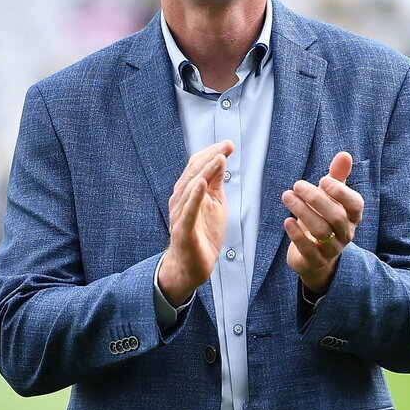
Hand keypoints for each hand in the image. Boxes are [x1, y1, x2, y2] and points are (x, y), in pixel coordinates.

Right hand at [158, 140, 233, 306]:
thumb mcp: (216, 203)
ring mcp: (180, 214)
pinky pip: (188, 210)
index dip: (212, 153)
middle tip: (227, 146)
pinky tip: (202, 183)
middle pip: (194, 172)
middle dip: (211, 157)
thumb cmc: (204, 234)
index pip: (197, 166)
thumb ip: (216, 183)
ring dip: (205, 171)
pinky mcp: (183, 229)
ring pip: (191, 187)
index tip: (229, 144)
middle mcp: (181, 199)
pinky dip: (195, 196)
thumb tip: (221, 159)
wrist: (193, 265)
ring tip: (218, 158)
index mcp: (189, 192)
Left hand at [282, 151, 363, 294]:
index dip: (340, 192)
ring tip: (287, 196)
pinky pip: (308, 249)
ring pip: (321, 231)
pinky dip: (297, 234)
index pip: (355, 204)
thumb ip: (337, 177)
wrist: (316, 257)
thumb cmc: (324, 219)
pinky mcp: (315, 261)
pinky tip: (287, 221)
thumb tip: (345, 154)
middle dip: (316, 199)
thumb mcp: (331, 198)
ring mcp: (332, 249)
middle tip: (298, 185)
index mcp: (353, 217)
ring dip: (303, 211)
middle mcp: (346, 233)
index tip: (322, 180)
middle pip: (337, 217)